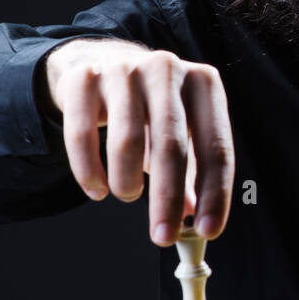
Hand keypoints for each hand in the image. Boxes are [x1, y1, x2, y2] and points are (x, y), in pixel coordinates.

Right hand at [42, 38, 234, 244]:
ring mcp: (124, 70)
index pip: (216, 146)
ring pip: (126, 141)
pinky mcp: (84, 79)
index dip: (214, 194)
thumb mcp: (182, 131)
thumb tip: (200, 220)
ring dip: (127, 183)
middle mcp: (167, 70)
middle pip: (172, 146)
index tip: (208, 232)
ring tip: (129, 195)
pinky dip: (89, 171)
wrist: (102, 62)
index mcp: (204, 83)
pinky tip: (97, 189)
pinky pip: (82, 135)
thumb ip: (195, 172)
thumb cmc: (152, 107)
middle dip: (168, 200)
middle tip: (164, 237)